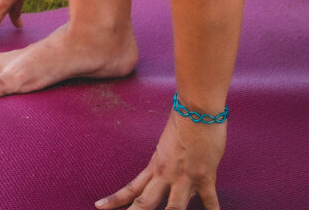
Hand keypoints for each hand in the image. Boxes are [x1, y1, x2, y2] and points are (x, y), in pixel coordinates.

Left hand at [97, 111, 226, 209]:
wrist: (196, 109)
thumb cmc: (182, 120)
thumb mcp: (167, 143)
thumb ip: (168, 161)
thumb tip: (173, 172)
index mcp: (154, 166)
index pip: (130, 188)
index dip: (114, 200)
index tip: (98, 207)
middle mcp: (166, 175)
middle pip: (145, 204)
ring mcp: (185, 178)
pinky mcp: (205, 177)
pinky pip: (209, 201)